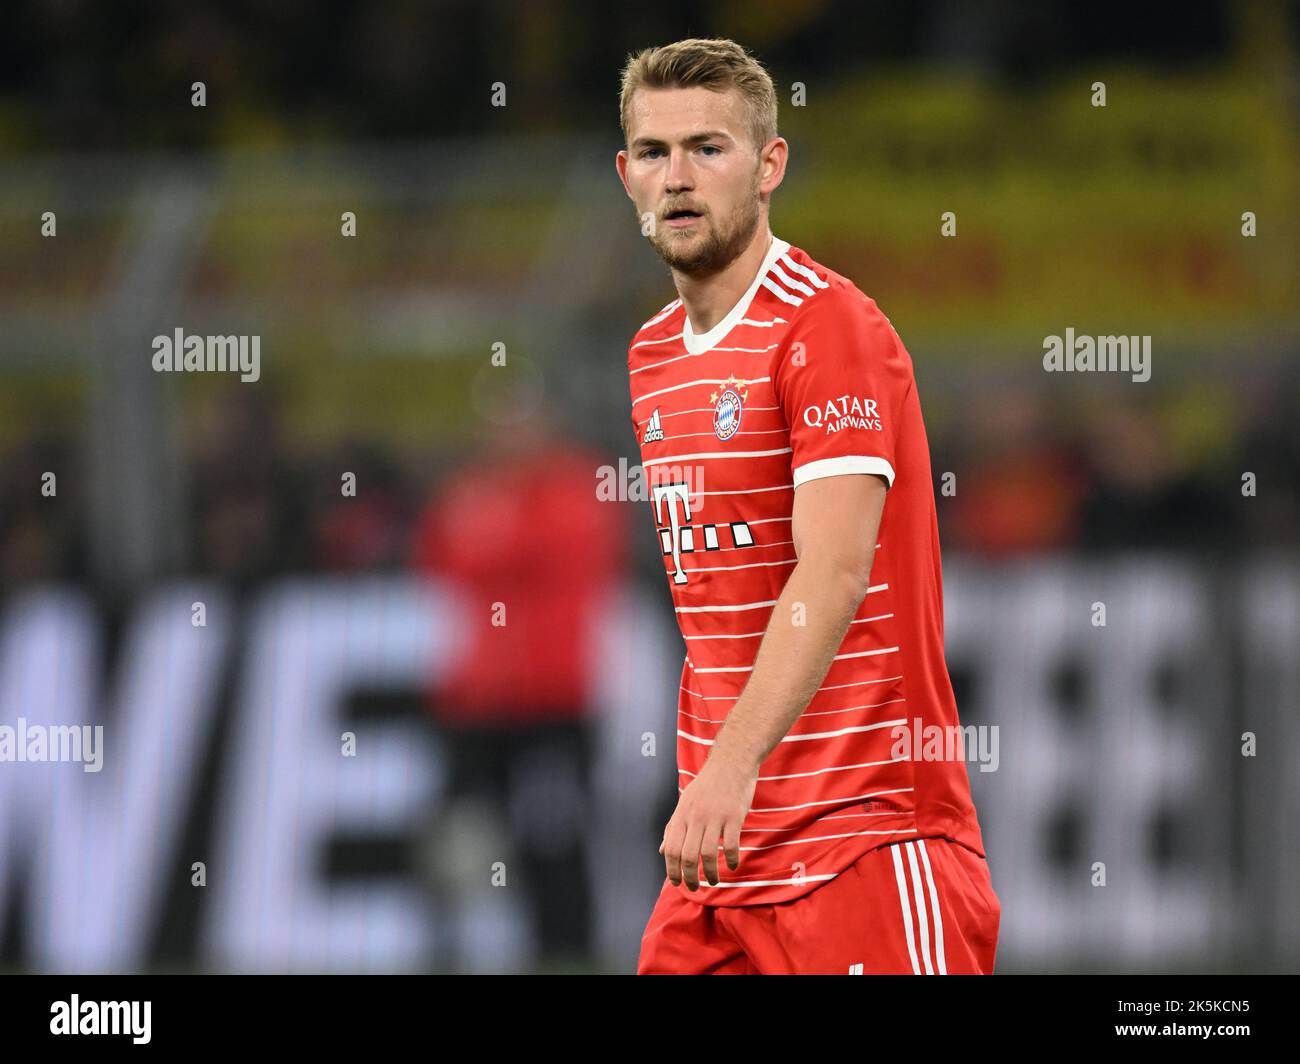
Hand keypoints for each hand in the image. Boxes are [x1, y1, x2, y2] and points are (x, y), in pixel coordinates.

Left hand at [658, 752, 757, 889]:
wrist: (731, 762)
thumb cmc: (708, 785)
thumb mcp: (685, 803)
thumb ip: (673, 827)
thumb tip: (661, 851)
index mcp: (681, 815)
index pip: (671, 849)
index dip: (672, 870)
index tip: (677, 883)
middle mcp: (695, 817)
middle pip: (688, 856)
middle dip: (690, 878)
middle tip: (695, 888)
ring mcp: (715, 816)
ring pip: (708, 854)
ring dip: (710, 874)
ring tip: (714, 881)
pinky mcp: (734, 816)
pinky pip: (731, 844)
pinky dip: (731, 859)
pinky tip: (733, 865)